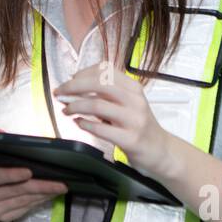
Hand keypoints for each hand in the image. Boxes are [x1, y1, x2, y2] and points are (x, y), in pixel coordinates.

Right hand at [0, 164, 67, 221]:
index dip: (11, 174)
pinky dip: (39, 201)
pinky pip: (25, 209)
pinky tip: (50, 194)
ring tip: (60, 187)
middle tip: (60, 183)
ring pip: (23, 202)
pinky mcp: (3, 218)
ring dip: (43, 194)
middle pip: (15, 191)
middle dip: (40, 186)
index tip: (30, 171)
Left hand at [54, 62, 181, 180]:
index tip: (70, 80)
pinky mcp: (130, 139)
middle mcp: (135, 100)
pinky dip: (84, 124)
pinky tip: (79, 123)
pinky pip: (100, 128)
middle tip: (59, 93)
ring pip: (97, 105)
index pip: (105, 70)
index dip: (83, 73)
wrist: (161, 151)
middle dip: (73, 87)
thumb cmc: (139, 126)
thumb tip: (74, 86)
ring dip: (75, 106)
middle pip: (99, 84)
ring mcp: (134, 120)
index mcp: (134, 88)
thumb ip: (106, 95)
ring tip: (66, 110)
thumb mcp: (128, 104)